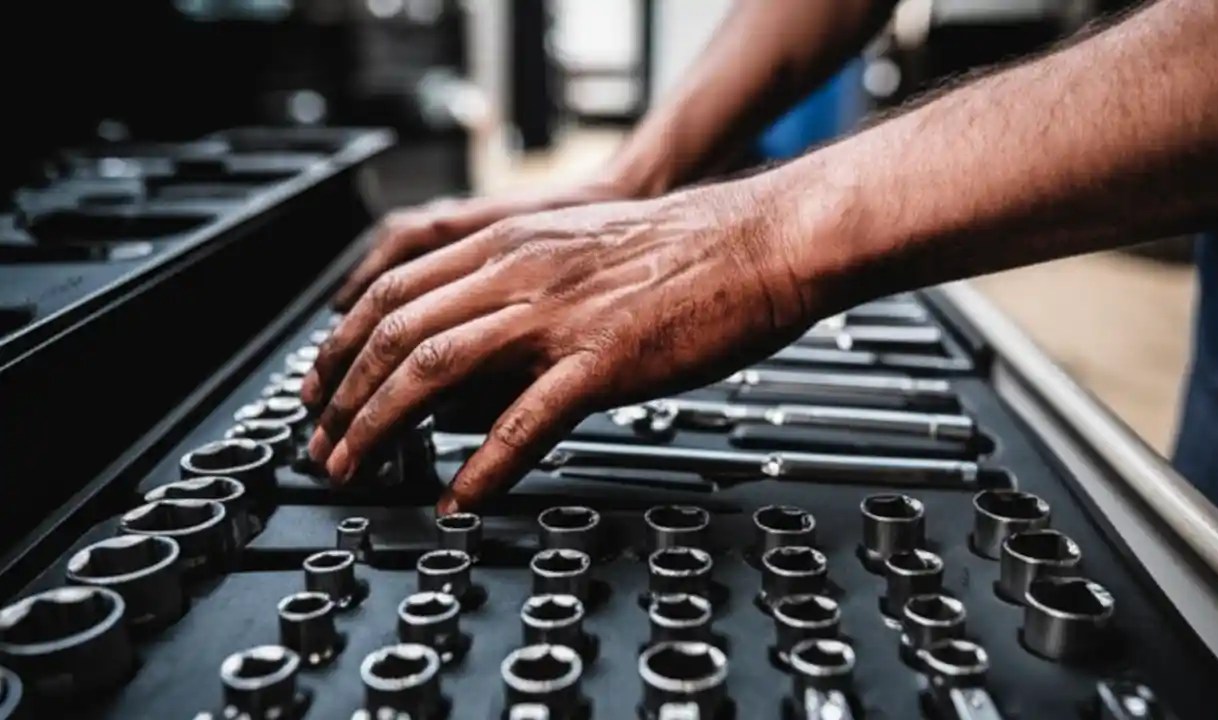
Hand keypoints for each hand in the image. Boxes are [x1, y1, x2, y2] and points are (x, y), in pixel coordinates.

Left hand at [304, 176, 821, 512]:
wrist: (761, 241)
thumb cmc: (684, 249)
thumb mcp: (578, 249)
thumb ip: (518, 286)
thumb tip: (474, 347)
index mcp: (511, 242)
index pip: (393, 290)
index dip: (341, 344)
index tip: (320, 386)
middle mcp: (519, 271)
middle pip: (396, 331)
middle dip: (343, 395)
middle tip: (323, 443)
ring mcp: (557, 316)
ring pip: (435, 369)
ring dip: (382, 425)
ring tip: (359, 469)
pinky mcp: (603, 360)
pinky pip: (524, 421)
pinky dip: (481, 466)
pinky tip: (459, 499)